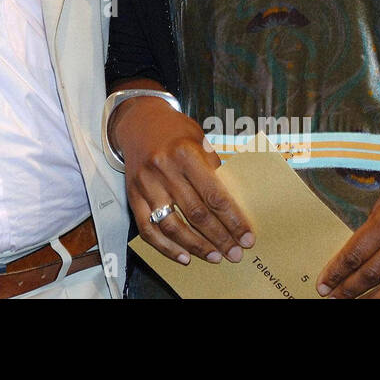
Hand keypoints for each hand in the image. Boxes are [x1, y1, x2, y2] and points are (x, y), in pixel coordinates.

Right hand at [112, 91, 253, 265]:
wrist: (138, 121)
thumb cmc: (174, 131)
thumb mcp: (199, 139)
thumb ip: (213, 168)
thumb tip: (232, 204)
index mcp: (185, 153)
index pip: (214, 195)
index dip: (233, 220)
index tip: (247, 237)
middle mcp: (163, 169)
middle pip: (196, 213)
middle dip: (219, 238)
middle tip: (235, 254)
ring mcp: (145, 184)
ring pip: (172, 226)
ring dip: (195, 246)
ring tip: (214, 257)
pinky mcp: (132, 195)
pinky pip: (147, 229)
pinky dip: (165, 247)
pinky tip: (183, 256)